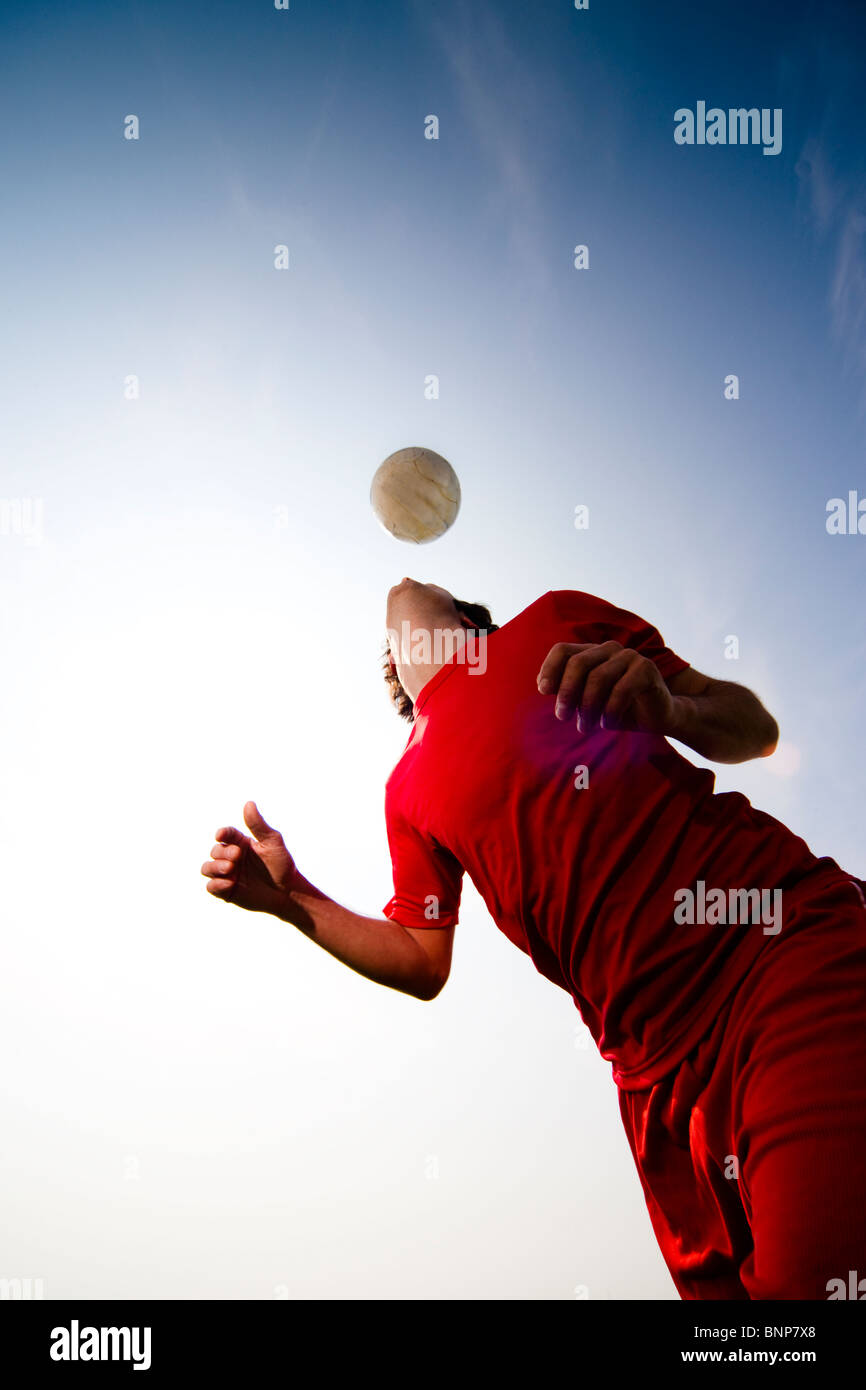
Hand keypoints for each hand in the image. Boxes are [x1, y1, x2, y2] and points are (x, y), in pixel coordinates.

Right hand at [201, 801, 297, 915]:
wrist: (288, 892)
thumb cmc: (282, 865)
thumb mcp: (272, 842)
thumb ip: (258, 825)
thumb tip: (249, 803)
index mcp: (240, 843)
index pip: (225, 835)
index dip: (222, 834)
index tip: (221, 835)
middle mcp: (231, 858)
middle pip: (215, 851)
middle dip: (222, 853)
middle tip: (237, 856)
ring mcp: (227, 875)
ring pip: (207, 868)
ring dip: (214, 867)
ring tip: (230, 868)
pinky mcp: (226, 891)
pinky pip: (211, 887)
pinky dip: (216, 884)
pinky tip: (229, 884)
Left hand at [536, 641, 675, 734]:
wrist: (657, 716)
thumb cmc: (617, 708)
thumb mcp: (587, 700)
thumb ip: (568, 690)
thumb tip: (543, 685)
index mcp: (592, 652)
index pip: (563, 650)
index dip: (550, 669)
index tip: (543, 691)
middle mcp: (609, 649)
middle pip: (578, 663)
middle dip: (566, 692)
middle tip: (562, 717)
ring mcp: (629, 656)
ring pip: (598, 678)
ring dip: (588, 707)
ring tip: (585, 727)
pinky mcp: (646, 669)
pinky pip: (621, 690)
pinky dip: (610, 711)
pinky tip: (608, 723)